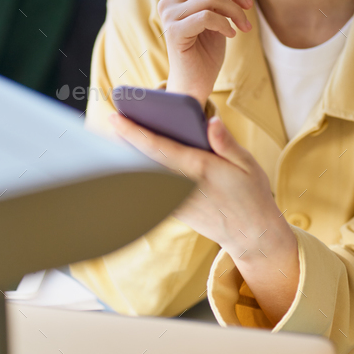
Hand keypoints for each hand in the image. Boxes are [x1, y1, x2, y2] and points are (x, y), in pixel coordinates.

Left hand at [109, 112, 299, 325]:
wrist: (251, 235)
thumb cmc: (252, 194)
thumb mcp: (247, 164)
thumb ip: (226, 142)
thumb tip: (211, 121)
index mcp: (200, 168)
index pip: (159, 147)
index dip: (134, 132)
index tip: (115, 118)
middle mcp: (183, 185)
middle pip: (143, 160)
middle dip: (121, 142)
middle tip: (101, 123)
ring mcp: (176, 201)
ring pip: (144, 176)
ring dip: (125, 158)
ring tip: (110, 138)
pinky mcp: (175, 211)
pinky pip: (150, 190)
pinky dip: (136, 176)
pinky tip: (127, 163)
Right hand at [156, 0, 252, 108]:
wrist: (196, 82)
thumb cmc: (206, 51)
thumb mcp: (217, 16)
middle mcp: (169, 2)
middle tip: (248, 8)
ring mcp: (169, 16)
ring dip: (234, 11)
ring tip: (244, 26)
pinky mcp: (174, 32)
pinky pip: (207, 16)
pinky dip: (225, 24)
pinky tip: (231, 34)